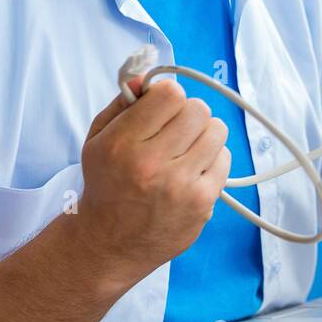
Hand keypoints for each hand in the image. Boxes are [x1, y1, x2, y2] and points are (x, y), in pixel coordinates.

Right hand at [74, 78, 230, 279]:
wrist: (109, 244)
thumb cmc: (106, 185)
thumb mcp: (97, 139)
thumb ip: (122, 103)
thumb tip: (147, 78)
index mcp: (123, 143)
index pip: (170, 94)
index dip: (168, 96)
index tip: (162, 108)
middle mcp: (152, 164)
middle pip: (198, 110)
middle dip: (188, 114)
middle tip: (176, 130)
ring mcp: (181, 185)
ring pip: (217, 131)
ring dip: (203, 134)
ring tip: (186, 149)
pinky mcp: (202, 202)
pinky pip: (224, 159)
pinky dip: (211, 160)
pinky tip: (192, 171)